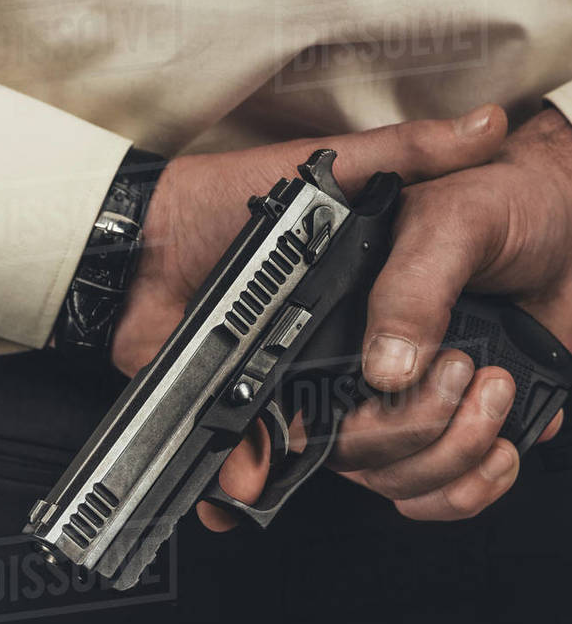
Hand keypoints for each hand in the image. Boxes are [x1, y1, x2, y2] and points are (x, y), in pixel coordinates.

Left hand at [112, 103, 531, 523]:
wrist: (137, 236)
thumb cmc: (224, 198)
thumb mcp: (327, 164)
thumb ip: (404, 151)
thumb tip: (486, 128)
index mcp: (350, 304)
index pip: (402, 360)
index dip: (421, 387)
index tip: (432, 391)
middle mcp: (316, 351)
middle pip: (356, 419)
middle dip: (360, 441)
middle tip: (349, 429)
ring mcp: (268, 384)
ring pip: (299, 451)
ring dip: (286, 470)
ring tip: (270, 469)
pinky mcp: (221, 404)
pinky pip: (234, 461)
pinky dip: (231, 486)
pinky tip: (228, 495)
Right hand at [327, 106, 571, 520]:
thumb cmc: (507, 204)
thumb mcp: (451, 226)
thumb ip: (411, 290)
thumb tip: (384, 368)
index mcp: (339, 321)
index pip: (304, 404)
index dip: (333, 426)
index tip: (389, 398)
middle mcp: (366, 372)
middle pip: (357, 458)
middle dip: (421, 432)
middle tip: (467, 368)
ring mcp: (414, 407)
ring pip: (403, 486)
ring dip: (458, 459)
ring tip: (498, 390)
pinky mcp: (464, 429)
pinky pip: (448, 495)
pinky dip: (481, 484)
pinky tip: (507, 439)